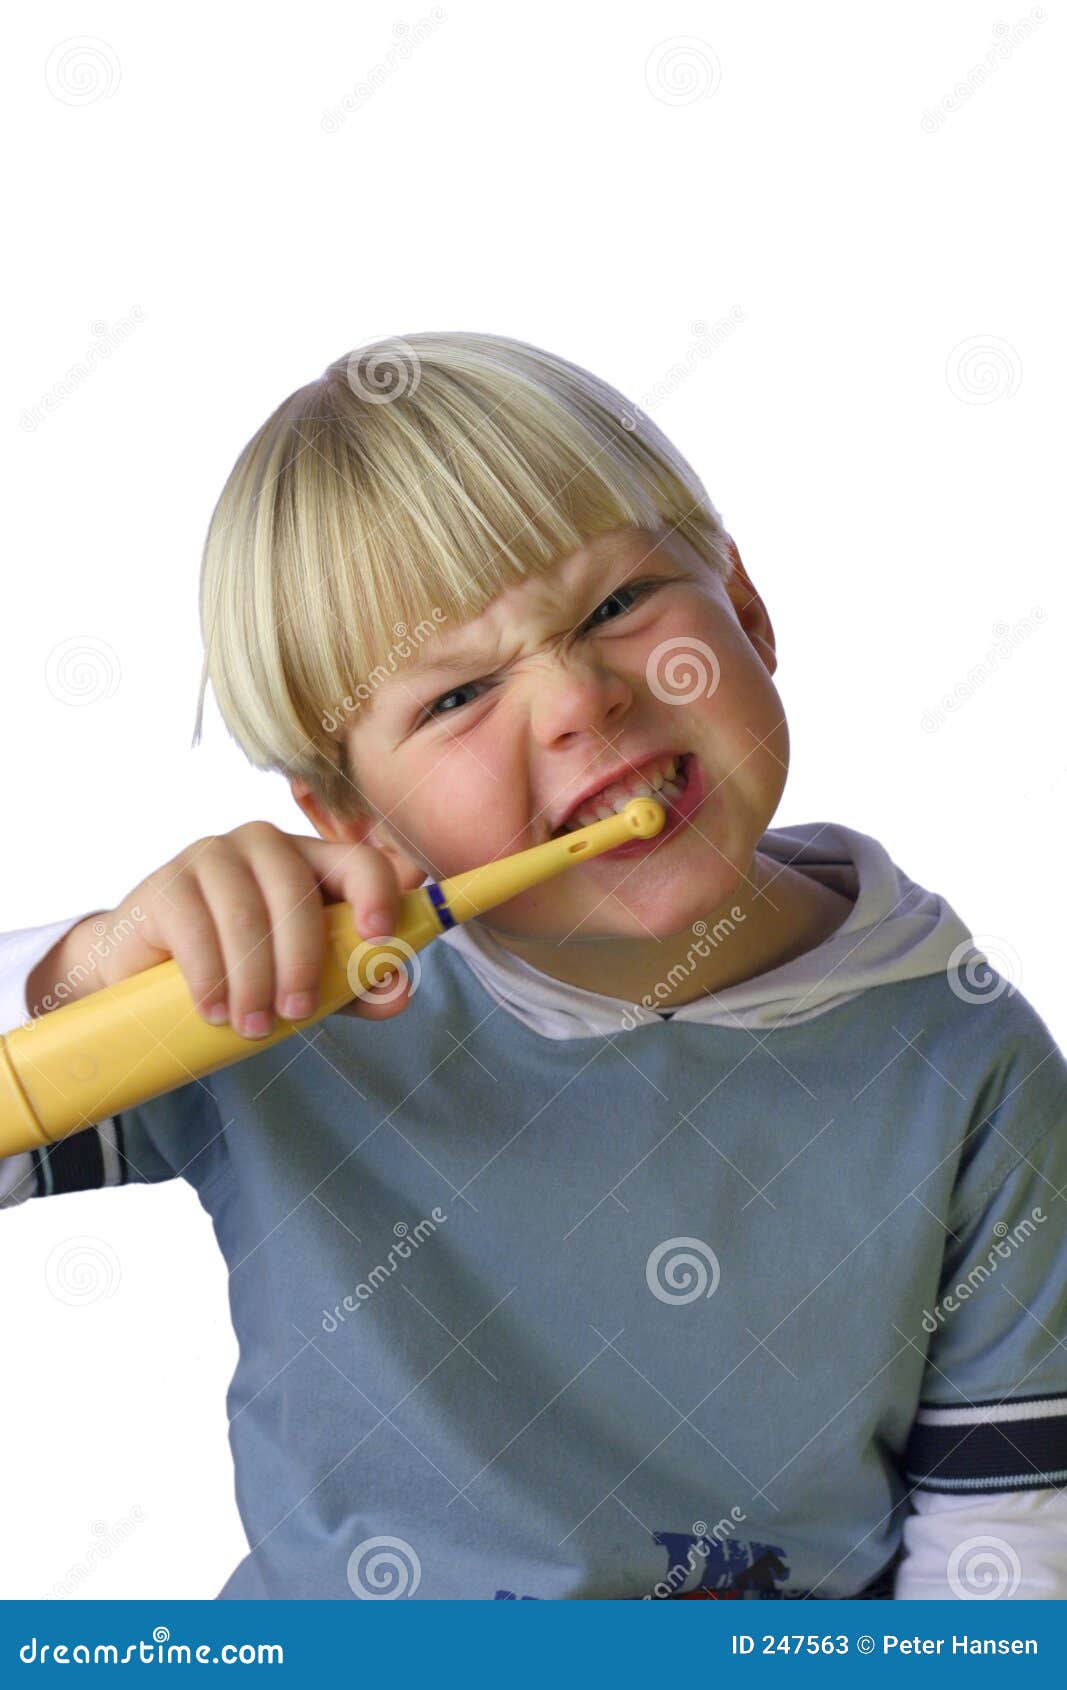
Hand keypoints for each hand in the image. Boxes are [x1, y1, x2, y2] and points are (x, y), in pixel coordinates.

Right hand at [93, 821, 426, 1037]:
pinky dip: (210, 975)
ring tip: (253, 1027)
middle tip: (297, 1013)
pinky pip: (195, 927)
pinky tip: (214, 1010)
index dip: (376, 893)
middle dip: (303, 959)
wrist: (147, 973)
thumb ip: (354, 985)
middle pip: (297, 892)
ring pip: (246, 914)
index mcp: (314, 860)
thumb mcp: (307, 981)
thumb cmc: (243, 969)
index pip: (360, 861)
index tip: (377, 939)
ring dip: (254, 979)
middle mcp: (266, 845)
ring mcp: (212, 857)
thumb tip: (398, 993)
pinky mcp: (165, 884)